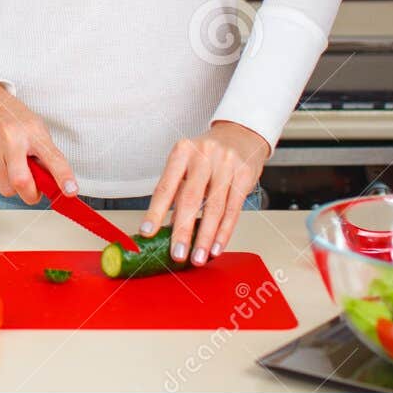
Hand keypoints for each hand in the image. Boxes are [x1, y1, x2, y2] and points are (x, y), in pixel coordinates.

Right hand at [0, 83, 77, 203]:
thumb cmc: (14, 117)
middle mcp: (11, 138)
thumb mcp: (37, 130)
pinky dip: (0, 179)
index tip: (70, 190)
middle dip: (31, 194)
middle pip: (21, 181)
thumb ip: (46, 157)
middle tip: (34, 189)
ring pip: (6, 188)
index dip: (63, 177)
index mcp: (32, 131)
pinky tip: (1, 164)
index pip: (52, 158)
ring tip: (14, 169)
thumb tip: (56, 183)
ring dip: (14, 187)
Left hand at [141, 121, 268, 264]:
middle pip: (190, 198)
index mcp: (181, 151)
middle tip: (177, 254)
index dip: (155, 211)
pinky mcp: (244, 175)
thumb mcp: (187, 163)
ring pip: (214, 208)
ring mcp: (226, 164)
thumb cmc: (207, 154)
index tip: (147, 232)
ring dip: (205, 237)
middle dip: (183, 230)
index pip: (165, 186)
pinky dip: (224, 232)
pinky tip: (216, 247)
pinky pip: (233, 210)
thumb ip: (178, 189)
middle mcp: (203, 155)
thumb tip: (165, 226)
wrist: (241, 135)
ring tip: (197, 257)